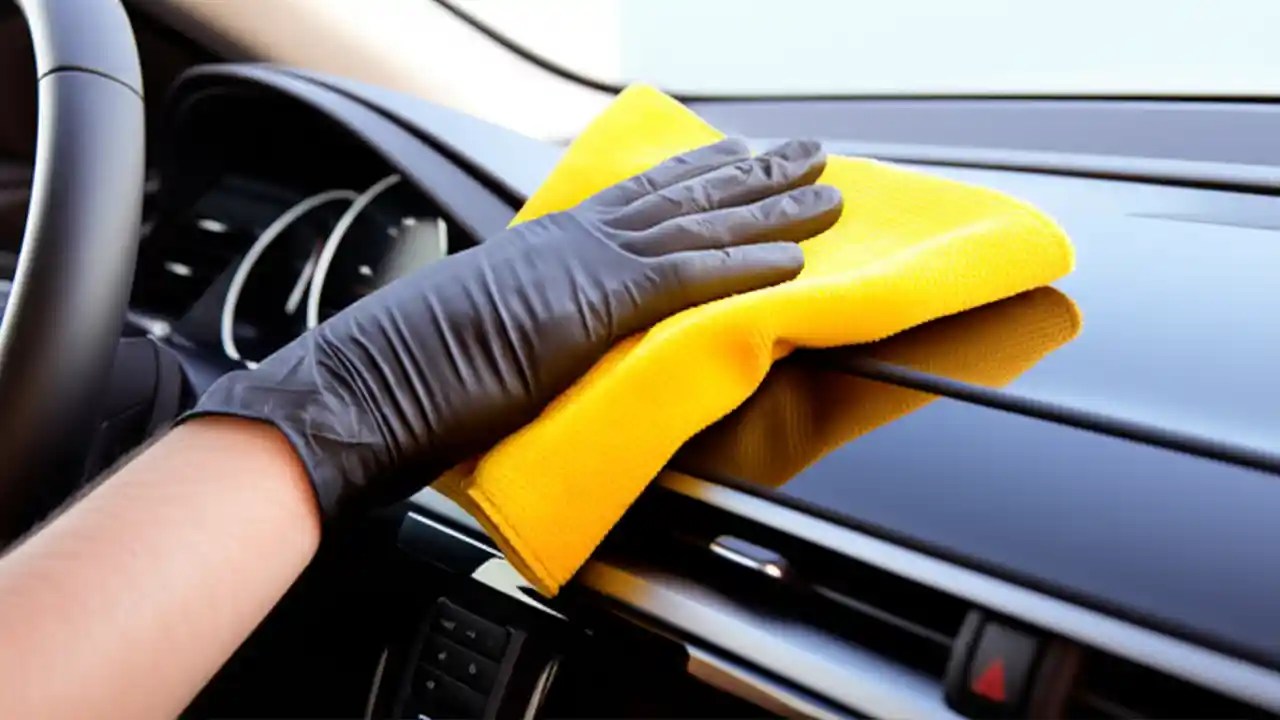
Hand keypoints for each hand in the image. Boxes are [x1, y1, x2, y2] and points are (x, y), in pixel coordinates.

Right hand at [188, 138, 842, 515]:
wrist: (369, 384)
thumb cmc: (414, 368)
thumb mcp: (490, 329)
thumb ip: (542, 316)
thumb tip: (567, 327)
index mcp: (551, 242)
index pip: (641, 199)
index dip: (699, 180)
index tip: (741, 162)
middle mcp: (574, 238)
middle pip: (682, 197)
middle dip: (753, 175)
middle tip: (808, 155)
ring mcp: (584, 265)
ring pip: (697, 226)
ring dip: (770, 210)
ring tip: (825, 193)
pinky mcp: (590, 303)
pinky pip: (684, 277)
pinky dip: (742, 267)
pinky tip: (790, 261)